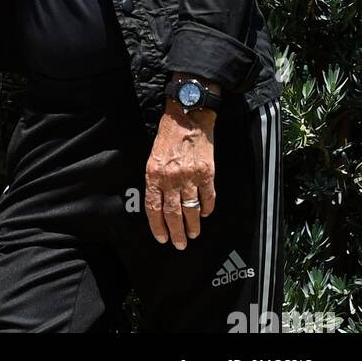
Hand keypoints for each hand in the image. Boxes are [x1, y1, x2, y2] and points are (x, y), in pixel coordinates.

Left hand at [145, 104, 216, 248]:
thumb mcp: (153, 156)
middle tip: (180, 244)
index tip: (162, 238)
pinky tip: (205, 214)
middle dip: (176, 232)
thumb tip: (160, 203)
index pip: (154, 207)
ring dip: (193, 225)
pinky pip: (208, 197)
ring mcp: (190, 176)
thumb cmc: (168, 134)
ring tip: (193, 234)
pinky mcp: (207, 173)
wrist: (188, 115)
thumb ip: (156, 179)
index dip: (158, 226)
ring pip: (191, 209)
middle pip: (173, 213)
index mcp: (154, 173)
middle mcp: (171, 177)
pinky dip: (207, 208)